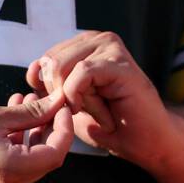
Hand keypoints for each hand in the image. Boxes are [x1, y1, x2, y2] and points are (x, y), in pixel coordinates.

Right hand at [0, 90, 73, 182]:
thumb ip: (31, 112)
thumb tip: (58, 102)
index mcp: (12, 170)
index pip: (57, 153)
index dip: (65, 128)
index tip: (63, 108)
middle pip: (47, 156)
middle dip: (50, 126)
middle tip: (49, 103)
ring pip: (31, 157)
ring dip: (34, 129)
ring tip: (29, 103)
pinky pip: (16, 162)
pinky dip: (19, 141)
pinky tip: (13, 118)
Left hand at [27, 31, 183, 178]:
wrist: (149, 143)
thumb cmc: (113, 125)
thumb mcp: (70, 103)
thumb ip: (50, 85)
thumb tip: (34, 68)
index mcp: (87, 45)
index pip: (45, 59)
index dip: (50, 90)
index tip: (77, 108)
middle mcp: (100, 39)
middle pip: (49, 62)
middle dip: (61, 96)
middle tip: (92, 112)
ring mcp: (112, 48)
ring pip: (61, 67)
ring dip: (74, 99)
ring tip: (100, 112)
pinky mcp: (120, 63)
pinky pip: (80, 75)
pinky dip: (84, 100)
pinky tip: (103, 114)